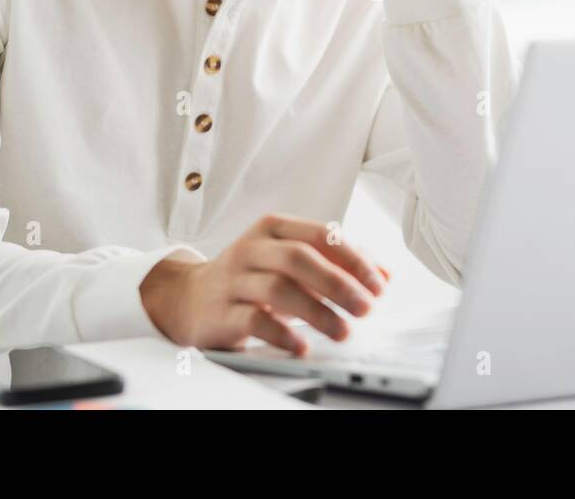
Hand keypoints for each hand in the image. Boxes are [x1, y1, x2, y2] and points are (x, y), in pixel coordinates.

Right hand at [138, 213, 388, 354]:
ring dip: (317, 312)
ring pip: (278, 289)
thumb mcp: (290, 259)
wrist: (190, 297)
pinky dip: (282, 335)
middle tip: (366, 308)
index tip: (379, 285)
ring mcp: (233, 279)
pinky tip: (302, 347)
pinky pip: (253, 321)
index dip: (354, 259)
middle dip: (339, 284)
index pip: (321, 234)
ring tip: (343, 332)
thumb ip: (335, 263)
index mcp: (273, 228)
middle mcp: (251, 248)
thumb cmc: (252, 276)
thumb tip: (384, 275)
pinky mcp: (219, 312)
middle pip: (299, 258)